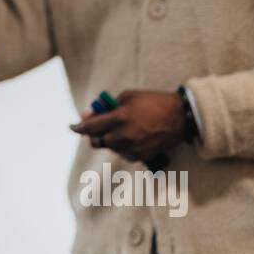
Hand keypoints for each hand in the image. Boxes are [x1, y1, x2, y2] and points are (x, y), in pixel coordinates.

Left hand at [68, 89, 187, 162]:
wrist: (181, 117)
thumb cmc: (153, 102)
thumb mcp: (128, 97)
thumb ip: (107, 107)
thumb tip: (89, 115)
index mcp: (119, 118)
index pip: (91, 127)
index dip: (79, 128)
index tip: (73, 127)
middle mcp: (123, 136)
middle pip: (98, 141)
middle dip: (94, 134)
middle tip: (97, 127)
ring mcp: (132, 148)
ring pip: (111, 147)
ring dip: (110, 139)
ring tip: (122, 128)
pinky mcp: (141, 156)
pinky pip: (124, 153)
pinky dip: (123, 145)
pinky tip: (132, 136)